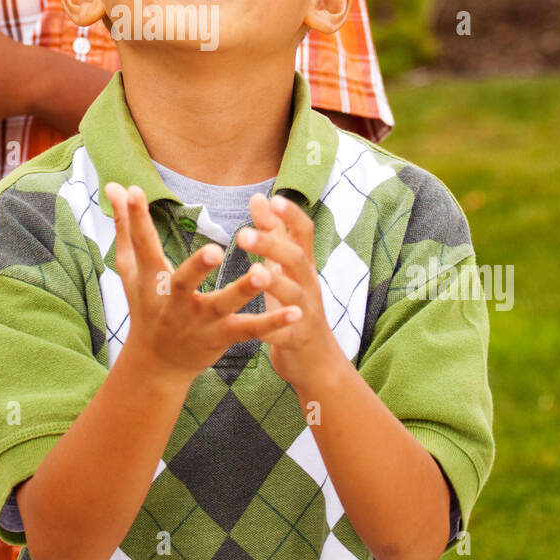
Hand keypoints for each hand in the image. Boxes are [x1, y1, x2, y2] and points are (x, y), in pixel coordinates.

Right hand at [104, 182, 301, 383]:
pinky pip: (249, 329)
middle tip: (214, 249)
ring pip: (222, 306)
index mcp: (151, 279)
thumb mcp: (130, 268)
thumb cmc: (145, 305)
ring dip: (243, 290)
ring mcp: (199, 321)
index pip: (142, 244)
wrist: (157, 362)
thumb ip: (126, 226)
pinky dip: (272, 323)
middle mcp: (174, 301)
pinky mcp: (221, 337)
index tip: (135, 191)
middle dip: (197, 268)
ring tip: (264, 273)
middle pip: (183, 283)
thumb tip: (112, 186)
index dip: (136, 218)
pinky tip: (296, 311)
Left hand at [237, 193, 335, 394]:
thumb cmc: (295, 307)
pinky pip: (286, 333)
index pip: (304, 234)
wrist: (317, 361)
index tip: (274, 198)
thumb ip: (274, 234)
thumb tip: (261, 198)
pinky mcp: (297, 340)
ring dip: (276, 283)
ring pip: (295, 295)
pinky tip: (257, 328)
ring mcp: (306, 314)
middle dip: (273, 245)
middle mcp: (309, 286)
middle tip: (242, 234)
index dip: (292, 216)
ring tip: (255, 273)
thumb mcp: (286, 269)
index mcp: (303, 267)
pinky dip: (274, 329)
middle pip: (297, 260)